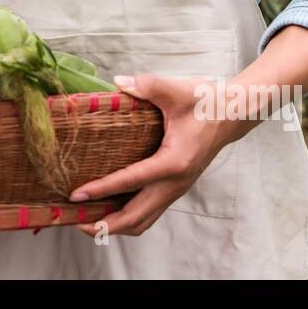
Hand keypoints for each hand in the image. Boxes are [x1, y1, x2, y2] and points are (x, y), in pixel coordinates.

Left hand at [71, 72, 234, 236]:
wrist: (232, 113)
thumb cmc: (205, 102)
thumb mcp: (177, 90)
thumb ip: (148, 85)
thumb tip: (119, 83)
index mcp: (174, 162)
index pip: (130, 181)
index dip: (101, 189)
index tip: (77, 195)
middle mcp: (175, 183)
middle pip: (136, 217)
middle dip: (105, 224)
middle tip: (76, 222)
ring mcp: (176, 188)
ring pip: (144, 220)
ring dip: (116, 226)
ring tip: (89, 222)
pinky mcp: (175, 186)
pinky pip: (149, 211)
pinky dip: (128, 216)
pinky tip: (109, 208)